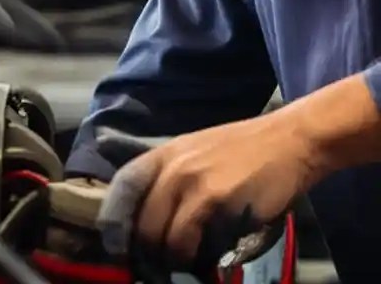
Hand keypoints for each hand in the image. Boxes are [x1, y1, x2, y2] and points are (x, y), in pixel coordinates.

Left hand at [98, 112, 316, 269]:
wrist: (291, 142)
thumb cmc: (245, 151)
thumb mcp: (195, 153)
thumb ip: (171, 178)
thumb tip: (152, 218)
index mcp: (163, 154)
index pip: (123, 188)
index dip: (115, 221)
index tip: (118, 245)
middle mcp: (172, 168)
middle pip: (143, 222)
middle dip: (148, 250)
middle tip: (157, 264)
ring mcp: (194, 185)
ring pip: (167, 238)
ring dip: (174, 259)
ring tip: (186, 263)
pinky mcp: (218, 202)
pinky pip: (198, 241)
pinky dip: (200, 255)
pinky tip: (209, 256)